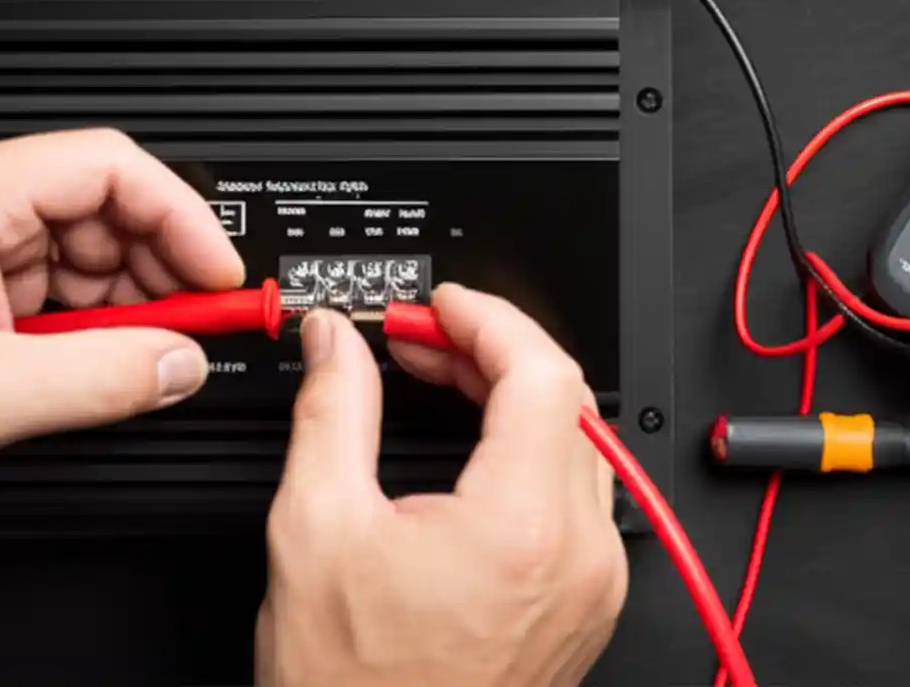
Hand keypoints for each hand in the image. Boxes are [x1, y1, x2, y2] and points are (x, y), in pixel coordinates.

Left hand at [0, 129, 243, 508]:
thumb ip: (104, 379)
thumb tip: (182, 362)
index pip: (111, 168)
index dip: (183, 218)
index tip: (220, 274)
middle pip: (106, 207)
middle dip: (162, 268)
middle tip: (198, 323)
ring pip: (87, 250)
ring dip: (131, 302)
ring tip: (148, 353)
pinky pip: (57, 286)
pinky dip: (95, 323)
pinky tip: (103, 360)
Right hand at [258, 286, 627, 685]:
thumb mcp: (318, 529)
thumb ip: (333, 411)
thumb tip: (337, 341)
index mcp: (521, 527)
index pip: (540, 372)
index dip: (486, 319)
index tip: (438, 306)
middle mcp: (578, 554)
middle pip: (565, 400)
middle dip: (491, 352)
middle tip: (420, 340)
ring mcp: (591, 583)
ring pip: (576, 443)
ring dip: (511, 397)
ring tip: (439, 381)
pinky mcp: (585, 601)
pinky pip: (574, 496)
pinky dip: (526, 452)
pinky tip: (473, 447)